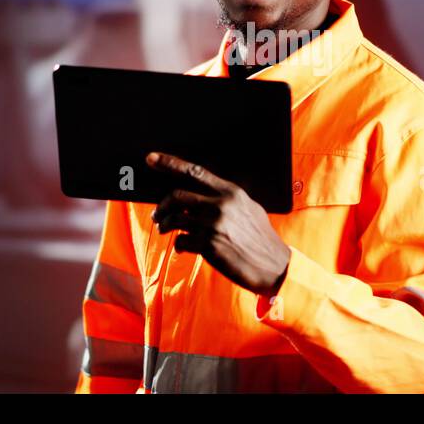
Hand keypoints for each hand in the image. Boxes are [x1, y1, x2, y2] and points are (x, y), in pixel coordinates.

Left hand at [147, 151, 290, 296]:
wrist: (273, 265)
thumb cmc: (260, 238)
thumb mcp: (248, 209)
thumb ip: (224, 199)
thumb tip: (199, 196)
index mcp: (231, 192)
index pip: (195, 171)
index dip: (170, 163)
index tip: (151, 158)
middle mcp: (221, 205)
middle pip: (177, 196)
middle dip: (162, 206)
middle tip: (158, 215)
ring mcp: (213, 225)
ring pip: (175, 219)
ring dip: (165, 225)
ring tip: (165, 229)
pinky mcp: (208, 245)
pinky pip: (181, 241)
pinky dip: (178, 245)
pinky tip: (183, 248)